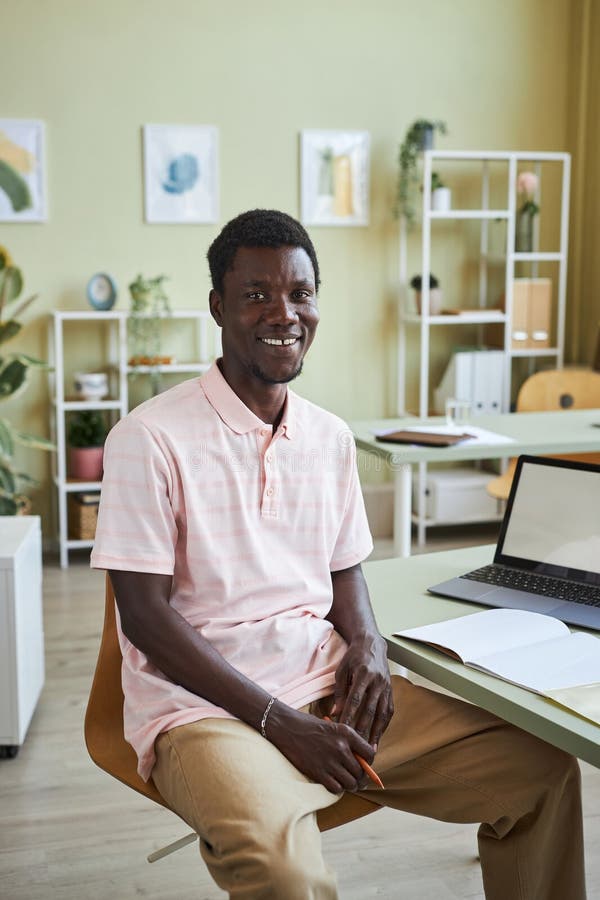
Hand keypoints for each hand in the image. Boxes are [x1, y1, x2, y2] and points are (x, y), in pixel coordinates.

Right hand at [266, 705, 374, 793]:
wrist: (287, 727)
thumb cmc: (310, 726)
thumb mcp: (333, 727)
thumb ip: (348, 741)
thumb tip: (363, 759)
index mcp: (346, 733)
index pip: (369, 754)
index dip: (369, 763)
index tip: (365, 765)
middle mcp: (340, 747)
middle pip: (360, 772)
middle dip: (360, 778)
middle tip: (356, 779)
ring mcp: (329, 761)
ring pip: (350, 783)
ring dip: (350, 785)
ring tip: (346, 782)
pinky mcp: (318, 772)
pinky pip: (336, 788)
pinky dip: (337, 788)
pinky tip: (334, 782)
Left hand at [332, 634, 393, 748]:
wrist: (372, 644)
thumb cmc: (353, 657)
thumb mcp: (342, 669)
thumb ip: (339, 691)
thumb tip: (334, 714)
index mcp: (363, 674)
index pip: (355, 699)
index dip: (349, 716)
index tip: (343, 731)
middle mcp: (377, 681)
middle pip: (370, 709)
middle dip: (363, 729)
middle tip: (356, 746)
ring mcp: (386, 686)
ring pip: (382, 713)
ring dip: (377, 732)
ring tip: (371, 749)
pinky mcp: (391, 690)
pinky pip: (388, 711)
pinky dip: (384, 725)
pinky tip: (378, 737)